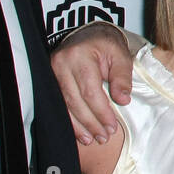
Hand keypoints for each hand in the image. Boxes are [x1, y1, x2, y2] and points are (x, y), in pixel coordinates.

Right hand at [50, 25, 134, 144]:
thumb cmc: (106, 45)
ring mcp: (52, 72)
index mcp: (80, 56)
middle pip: (75, 102)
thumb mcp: (120, 55)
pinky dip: (70, 120)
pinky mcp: (50, 80)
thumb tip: (123, 100)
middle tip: (104, 136)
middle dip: (91, 123)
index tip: (112, 127)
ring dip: (79, 126)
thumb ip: (122, 77)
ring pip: (64, 106)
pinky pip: (60, 104)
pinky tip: (80, 132)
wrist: (88, 35)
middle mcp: (61, 64)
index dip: (101, 112)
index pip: (90, 91)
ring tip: (92, 139)